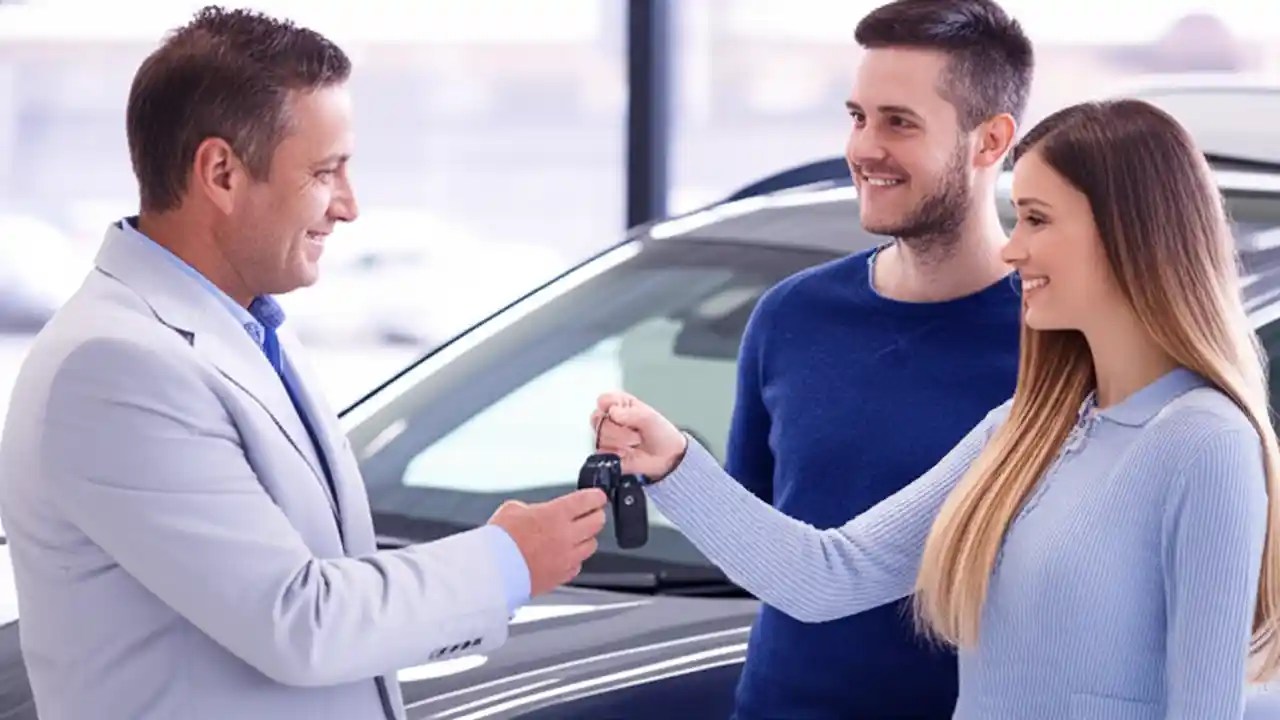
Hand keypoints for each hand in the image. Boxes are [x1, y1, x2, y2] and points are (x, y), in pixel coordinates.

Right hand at [487, 489, 607, 595]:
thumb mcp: (512, 509)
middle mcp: (567, 535)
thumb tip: (534, 513)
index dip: (596, 497)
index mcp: (556, 514)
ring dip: (587, 538)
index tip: (598, 497)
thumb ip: (531, 509)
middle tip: (592, 513)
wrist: (493, 571)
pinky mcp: (562, 575)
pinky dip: (575, 559)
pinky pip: (578, 564)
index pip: (588, 500)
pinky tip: (565, 555)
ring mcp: (567, 557)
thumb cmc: (498, 541)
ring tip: (578, 535)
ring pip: (592, 545)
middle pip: (597, 522)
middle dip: (596, 515)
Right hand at [590, 391, 688, 480]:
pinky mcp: (607, 455)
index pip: (603, 400)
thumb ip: (630, 413)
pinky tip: (628, 453)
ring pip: (601, 436)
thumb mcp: (649, 417)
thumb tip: (612, 412)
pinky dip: (617, 453)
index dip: (609, 406)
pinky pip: (602, 452)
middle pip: (598, 419)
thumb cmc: (661, 434)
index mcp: (621, 406)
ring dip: (621, 441)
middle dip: (618, 428)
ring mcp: (608, 438)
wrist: (667, 458)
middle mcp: (612, 420)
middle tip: (635, 432)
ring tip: (635, 443)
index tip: (621, 412)